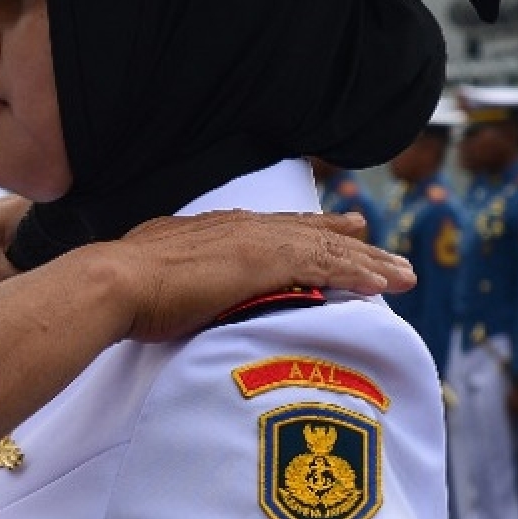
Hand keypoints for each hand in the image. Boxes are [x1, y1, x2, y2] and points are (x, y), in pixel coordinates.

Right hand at [102, 210, 415, 342]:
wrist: (114, 284)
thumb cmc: (120, 289)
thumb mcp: (152, 274)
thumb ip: (173, 277)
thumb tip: (165, 291)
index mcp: (215, 229)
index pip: (273, 228)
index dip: (307, 230)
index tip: (334, 231)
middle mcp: (242, 227)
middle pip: (309, 233)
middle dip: (349, 242)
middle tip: (384, 251)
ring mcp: (257, 242)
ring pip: (329, 249)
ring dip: (369, 262)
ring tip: (403, 274)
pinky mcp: (269, 263)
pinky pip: (329, 268)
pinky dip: (360, 274)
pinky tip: (385, 284)